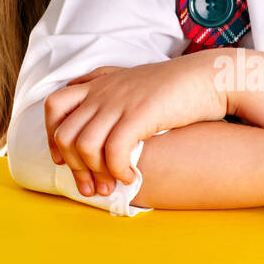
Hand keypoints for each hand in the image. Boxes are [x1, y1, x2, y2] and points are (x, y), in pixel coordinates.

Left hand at [44, 54, 229, 197]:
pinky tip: (130, 177)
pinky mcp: (138, 115)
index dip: (53, 138)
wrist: (210, 77)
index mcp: (100, 84)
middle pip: (64, 133)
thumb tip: (105, 122)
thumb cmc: (180, 87)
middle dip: (73, 168)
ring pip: (83, 145)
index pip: (55, 106)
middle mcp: (104, 92)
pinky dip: (117, 171)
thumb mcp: (138, 85)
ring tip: (111, 186)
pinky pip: (112, 151)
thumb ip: (116, 95)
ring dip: (95, 174)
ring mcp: (119, 102)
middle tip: (90, 187)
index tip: (65, 161)